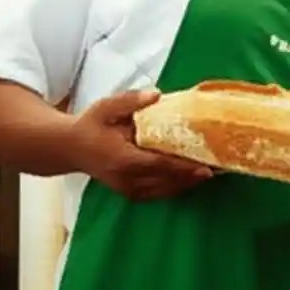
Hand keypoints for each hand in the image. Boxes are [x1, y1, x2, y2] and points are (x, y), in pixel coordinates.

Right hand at [70, 88, 214, 200]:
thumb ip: (130, 101)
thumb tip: (156, 95)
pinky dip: (175, 187)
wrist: (70, 148)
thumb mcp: (106, 107)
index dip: (183, 167)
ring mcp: (126, 189)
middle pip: (166, 181)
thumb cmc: (91, 125)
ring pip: (164, 191)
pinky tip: (191, 178)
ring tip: (211, 173)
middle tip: (219, 168)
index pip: (158, 165)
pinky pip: (157, 193)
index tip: (206, 167)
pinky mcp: (129, 193)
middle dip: (192, 176)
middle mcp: (126, 178)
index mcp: (122, 158)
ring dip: (187, 184)